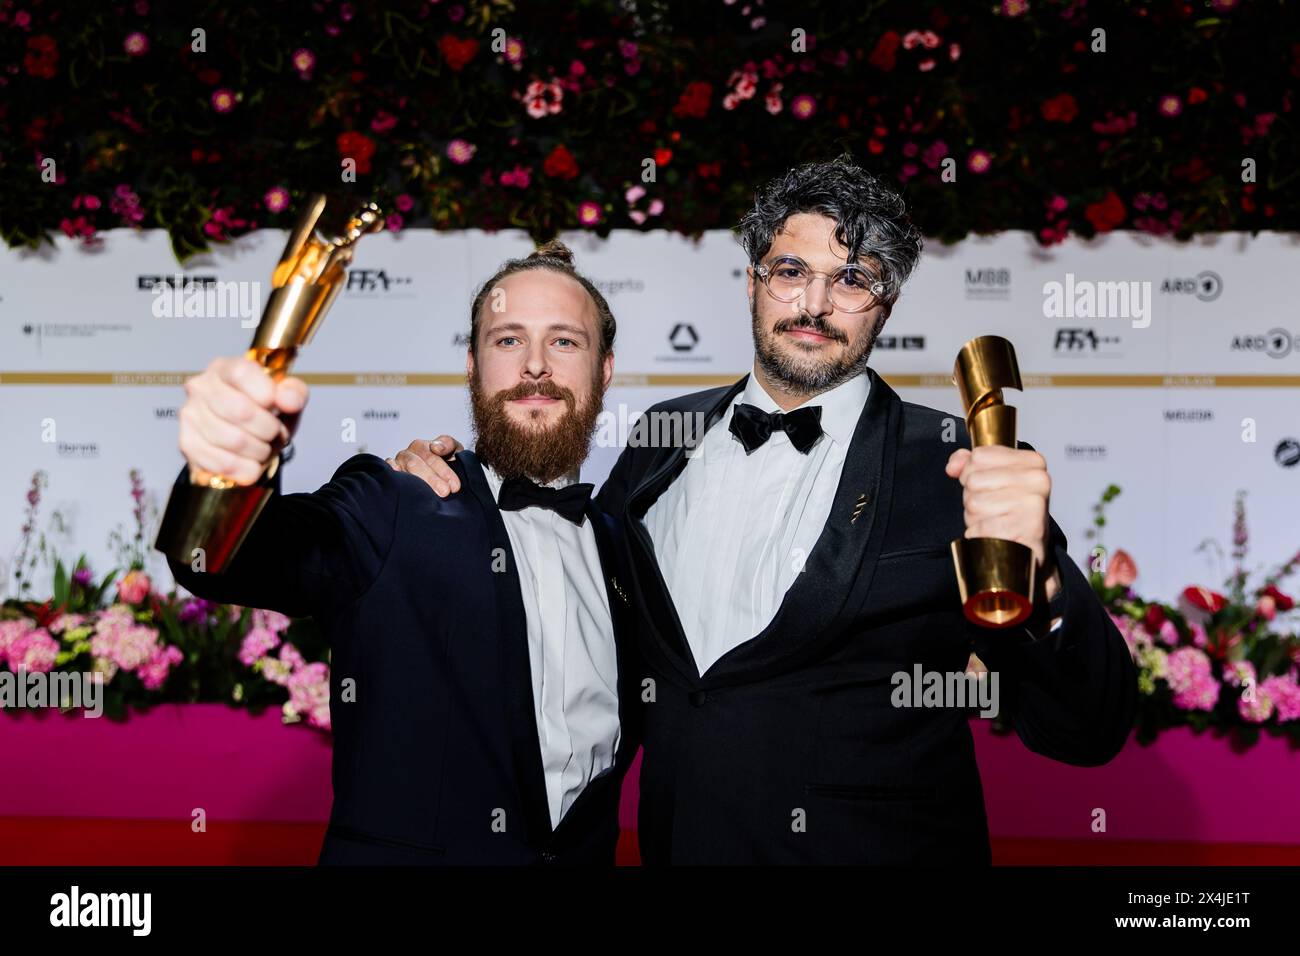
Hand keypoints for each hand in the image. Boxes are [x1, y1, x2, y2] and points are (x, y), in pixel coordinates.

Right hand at [179, 356, 307, 485]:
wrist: (247, 439)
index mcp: (226, 368)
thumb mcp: (287, 398)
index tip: (276, 405)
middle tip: (275, 434)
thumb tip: (288, 400)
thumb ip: (294, 393)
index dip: (266, 394)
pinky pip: (221, 462)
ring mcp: (190, 415)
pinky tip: (252, 464)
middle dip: (269, 429)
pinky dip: (245, 468)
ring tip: (264, 448)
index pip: (242, 373)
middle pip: (240, 411)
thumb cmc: (265, 412)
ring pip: (233, 440)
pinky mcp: (187, 443)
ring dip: (259, 451)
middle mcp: (201, 387)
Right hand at [387, 436, 463, 496]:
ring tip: (429, 495)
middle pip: (417, 464)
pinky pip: (388, 469)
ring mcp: (398, 462)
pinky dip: (392, 472)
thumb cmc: (446, 462)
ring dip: (418, 482)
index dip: (444, 471)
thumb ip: (448, 444)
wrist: (439, 477)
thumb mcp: (453, 451)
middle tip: (445, 491)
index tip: (454, 486)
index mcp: (423, 446)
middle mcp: (409, 453)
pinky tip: (399, 479)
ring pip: (405, 468)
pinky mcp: (389, 472)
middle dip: (432, 478)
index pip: (432, 456)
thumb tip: (436, 448)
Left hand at [945, 445, 1060, 599]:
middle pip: (973, 480)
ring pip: (974, 503)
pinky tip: (994, 535)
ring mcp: (1034, 505)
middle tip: (992, 508)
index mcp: (1033, 462)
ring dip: (975, 516)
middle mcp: (1038, 480)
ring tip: (994, 521)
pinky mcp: (1025, 530)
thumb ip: (969, 463)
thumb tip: (954, 466)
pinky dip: (978, 533)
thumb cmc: (1010, 513)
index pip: (979, 456)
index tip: (988, 486)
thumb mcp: (993, 479)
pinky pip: (980, 527)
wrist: (1029, 551)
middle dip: (973, 497)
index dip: (972, 472)